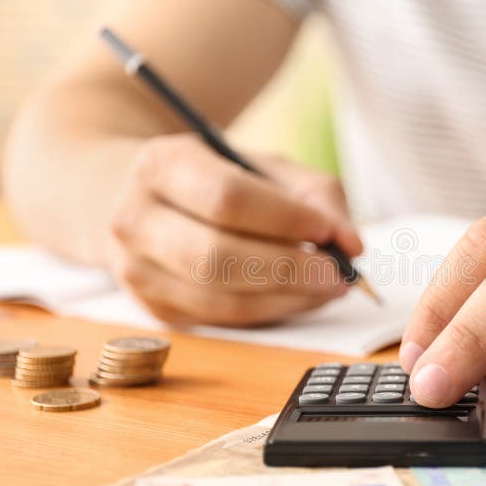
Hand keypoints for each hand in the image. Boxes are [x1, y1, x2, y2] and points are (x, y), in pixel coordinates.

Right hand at [103, 134, 361, 325]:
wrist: (140, 198)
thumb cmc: (214, 177)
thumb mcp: (262, 165)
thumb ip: (314, 194)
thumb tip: (350, 244)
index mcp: (161, 165)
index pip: (226, 199)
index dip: (286, 220)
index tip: (330, 231)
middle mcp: (135, 220)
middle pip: (217, 257)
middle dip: (289, 270)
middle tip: (338, 274)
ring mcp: (135, 271)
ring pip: (220, 300)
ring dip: (286, 299)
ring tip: (327, 287)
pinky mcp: (153, 309)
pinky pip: (222, 321)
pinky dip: (270, 312)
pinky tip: (297, 297)